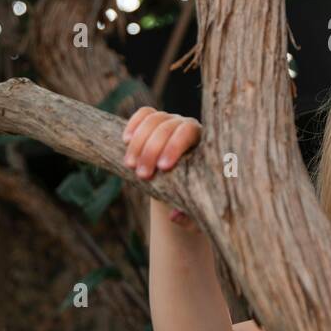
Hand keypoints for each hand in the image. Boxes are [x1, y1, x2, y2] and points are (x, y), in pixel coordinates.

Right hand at [122, 106, 201, 229]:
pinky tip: (125, 141)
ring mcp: (173, 122)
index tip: (163, 168)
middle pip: (168, 126)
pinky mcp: (158, 121)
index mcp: (205, 143)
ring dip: (139, 142)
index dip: (174, 146)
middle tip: (142, 175)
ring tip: (130, 165)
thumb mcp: (196, 211)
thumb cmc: (195, 198)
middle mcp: (190, 127)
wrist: (186, 184)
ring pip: (154, 120)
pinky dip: (134, 123)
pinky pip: (145, 113)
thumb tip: (175, 215)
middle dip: (152, 150)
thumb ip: (190, 216)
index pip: (189, 132)